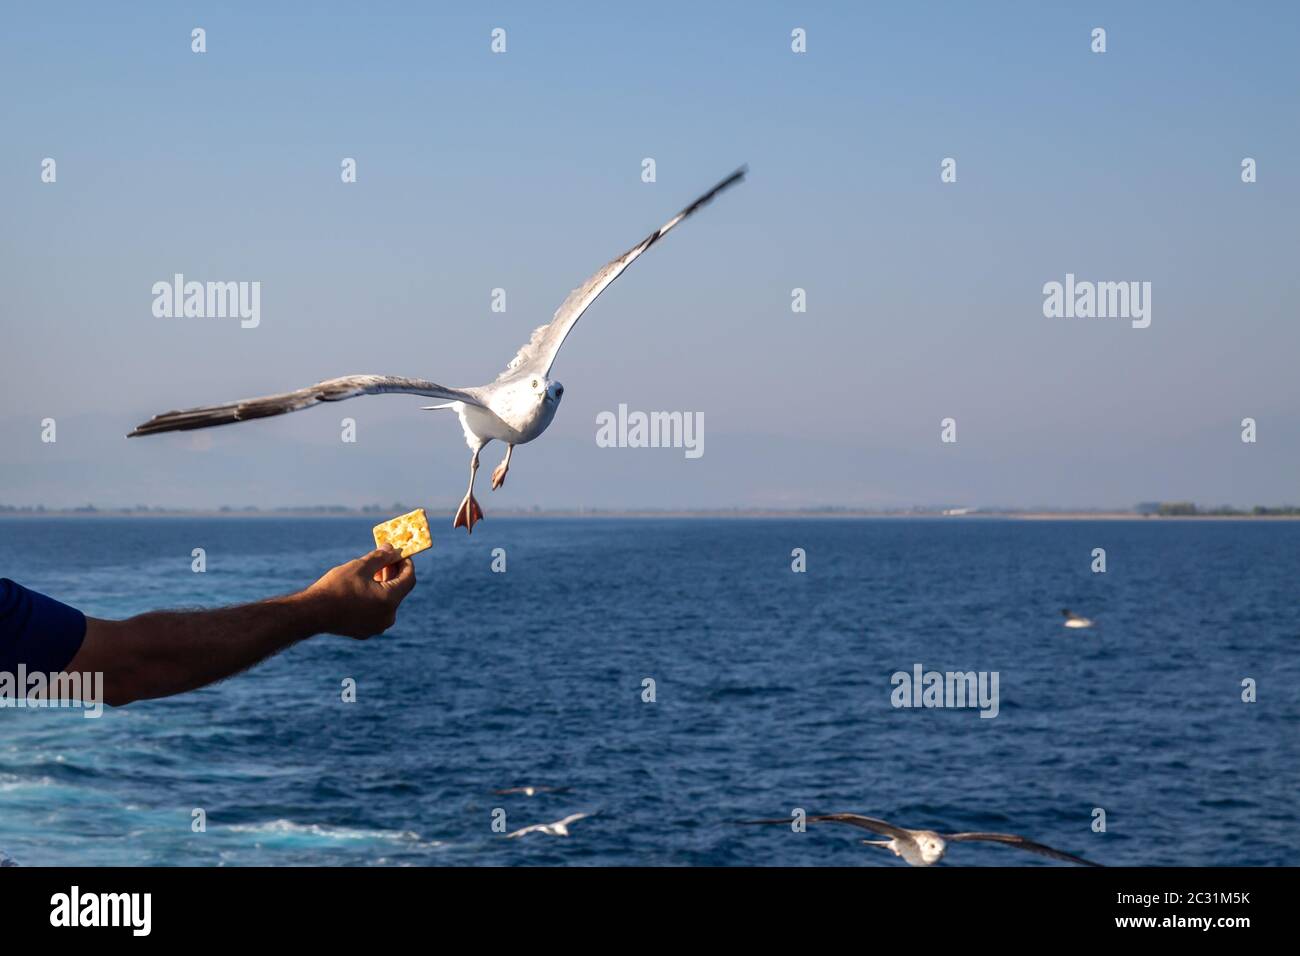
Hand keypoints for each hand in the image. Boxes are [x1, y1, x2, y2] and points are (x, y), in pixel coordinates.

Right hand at [300, 545, 415, 638]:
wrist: (311, 613)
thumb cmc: (335, 588)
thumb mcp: (359, 567)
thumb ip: (380, 557)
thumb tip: (391, 549)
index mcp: (389, 600)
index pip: (409, 578)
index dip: (406, 563)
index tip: (400, 553)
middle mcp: (387, 616)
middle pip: (398, 590)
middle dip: (393, 573)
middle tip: (385, 559)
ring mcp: (376, 626)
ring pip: (387, 602)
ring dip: (384, 586)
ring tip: (372, 572)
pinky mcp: (365, 632)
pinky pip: (376, 612)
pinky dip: (375, 599)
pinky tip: (362, 589)